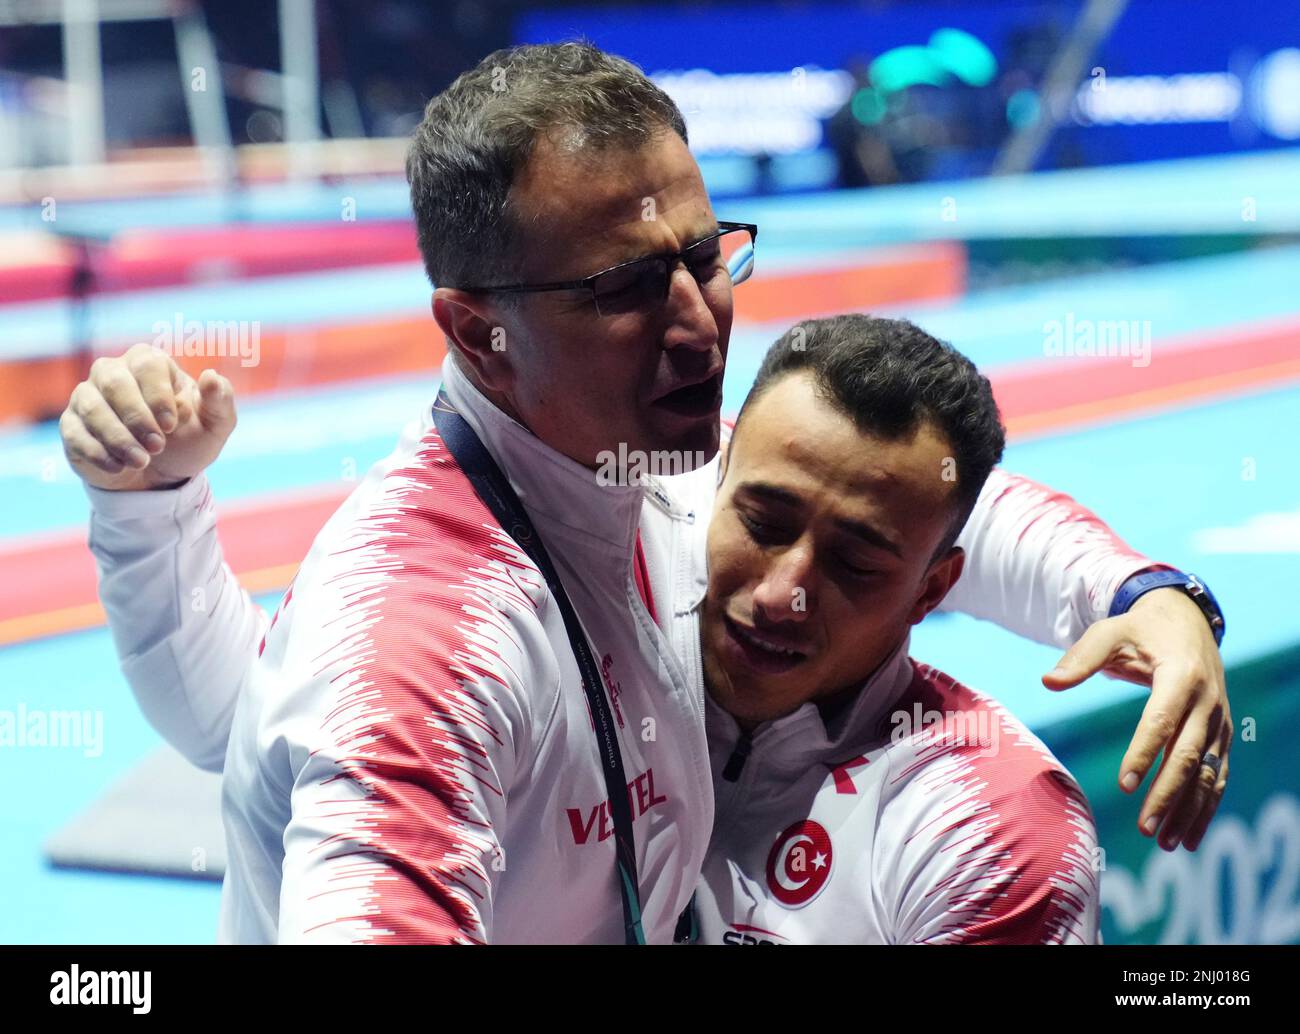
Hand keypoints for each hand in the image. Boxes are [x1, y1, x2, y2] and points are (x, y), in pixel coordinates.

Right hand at [60, 343, 236, 490]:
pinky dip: (98, 452)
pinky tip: (120, 467)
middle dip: (136, 416)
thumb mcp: (214, 425)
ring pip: (91, 406)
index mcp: (150, 363)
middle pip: (113, 380)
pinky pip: (75, 432)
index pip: (147, 364)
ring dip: (118, 437)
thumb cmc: (188, 441)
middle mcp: (113, 372)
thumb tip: (211, 376)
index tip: (172, 425)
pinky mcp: (72, 425)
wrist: (160, 477)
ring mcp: (88, 397)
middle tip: (157, 446)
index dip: (158, 395)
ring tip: (141, 460)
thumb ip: (220, 400)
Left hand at [1042, 587, 1229, 852]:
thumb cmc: (1139, 630)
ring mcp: (1219, 721)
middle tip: (1142, 827)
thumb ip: (1080, 659)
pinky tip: (1187, 835)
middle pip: (1187, 755)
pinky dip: (1205, 807)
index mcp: (1181, 675)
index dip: (1143, 753)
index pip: (1161, 720)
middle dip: (1166, 794)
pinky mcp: (1222, 735)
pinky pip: (1216, 776)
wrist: (1186, 622)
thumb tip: (1048, 682)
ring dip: (1189, 810)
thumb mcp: (1108, 633)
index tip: (1123, 785)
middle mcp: (1208, 701)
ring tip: (1165, 843)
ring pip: (1206, 773)